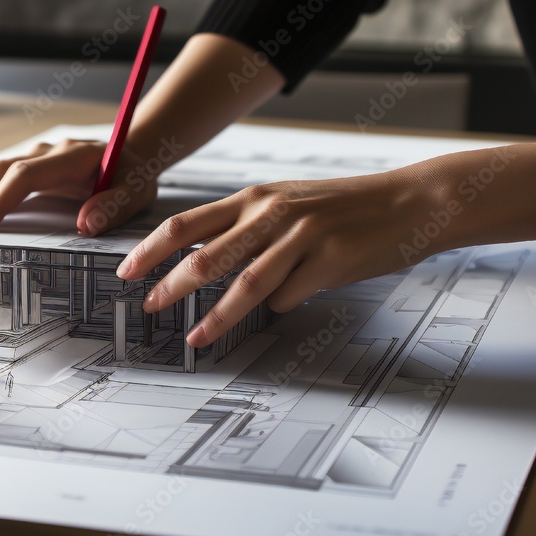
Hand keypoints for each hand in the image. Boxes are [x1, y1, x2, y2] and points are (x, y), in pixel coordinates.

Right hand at [0, 137, 158, 233]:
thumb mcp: (138, 191)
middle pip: (4, 169)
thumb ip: (116, 205)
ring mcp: (40, 158)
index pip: (27, 173)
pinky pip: (4, 177)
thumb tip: (85, 225)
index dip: (2, 197)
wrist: (134, 153)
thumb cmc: (135, 174)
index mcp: (73, 156)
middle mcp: (51, 153)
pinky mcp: (35, 168)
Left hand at [115, 169, 437, 346]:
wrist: (408, 201)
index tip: (127, 272)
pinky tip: (290, 303)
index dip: (151, 249)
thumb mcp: (288, 201)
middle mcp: (272, 212)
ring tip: (195, 338)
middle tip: (149, 308)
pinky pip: (290, 296)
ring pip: (244, 284)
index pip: (187, 224)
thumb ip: (247, 228)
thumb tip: (206, 267)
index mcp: (255, 197)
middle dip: (171, 286)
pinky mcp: (329, 261)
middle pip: (206, 255)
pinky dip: (282, 306)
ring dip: (216, 317)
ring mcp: (302, 236)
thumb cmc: (344, 205)